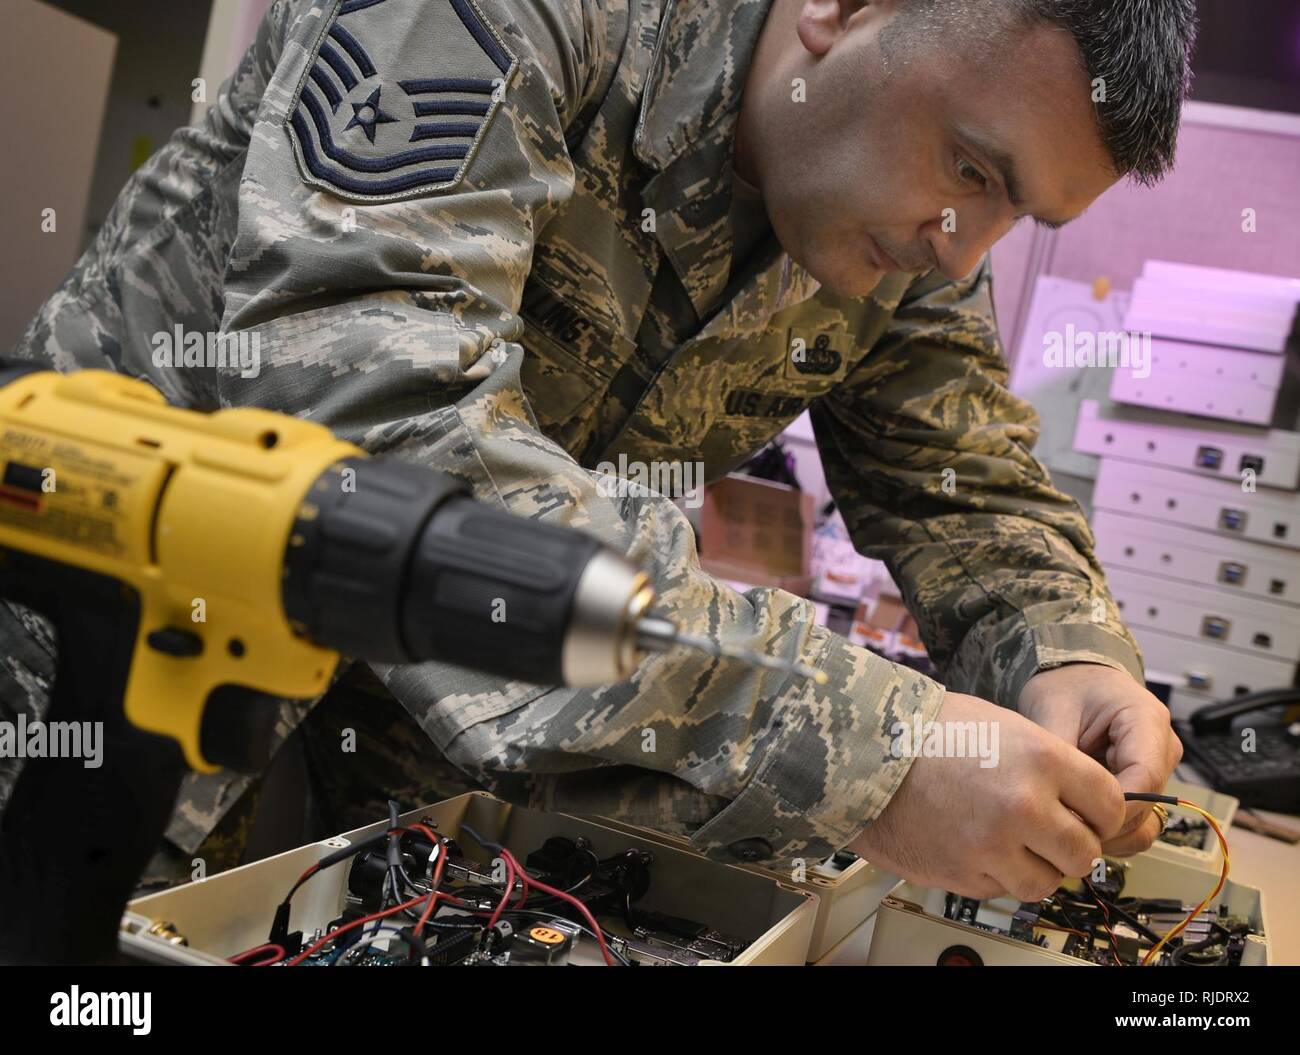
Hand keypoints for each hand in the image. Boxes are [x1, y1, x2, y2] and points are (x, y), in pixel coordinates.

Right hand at [847, 690, 1125, 901]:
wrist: (864, 756)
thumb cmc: (922, 732)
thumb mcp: (1000, 724)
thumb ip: (1046, 761)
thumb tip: (1078, 795)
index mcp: (1041, 759)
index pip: (1110, 804)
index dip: (1103, 812)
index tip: (1090, 814)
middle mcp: (1024, 806)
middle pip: (1085, 851)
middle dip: (1072, 846)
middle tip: (1051, 834)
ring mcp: (995, 846)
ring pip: (1047, 881)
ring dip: (1036, 867)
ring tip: (1010, 842)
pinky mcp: (966, 875)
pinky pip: (1004, 889)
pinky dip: (998, 875)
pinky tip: (977, 845)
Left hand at [1018, 663, 1182, 856]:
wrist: (1072, 681)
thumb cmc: (1064, 689)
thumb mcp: (1053, 712)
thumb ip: (1059, 758)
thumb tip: (1058, 807)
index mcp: (1147, 719)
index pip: (1145, 777)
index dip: (1113, 807)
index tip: (1075, 820)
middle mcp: (1163, 748)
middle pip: (1147, 805)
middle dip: (1105, 823)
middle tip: (1060, 826)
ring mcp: (1159, 769)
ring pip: (1144, 821)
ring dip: (1107, 832)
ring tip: (1064, 824)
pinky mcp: (1146, 786)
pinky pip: (1135, 822)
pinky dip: (1108, 830)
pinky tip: (1075, 823)